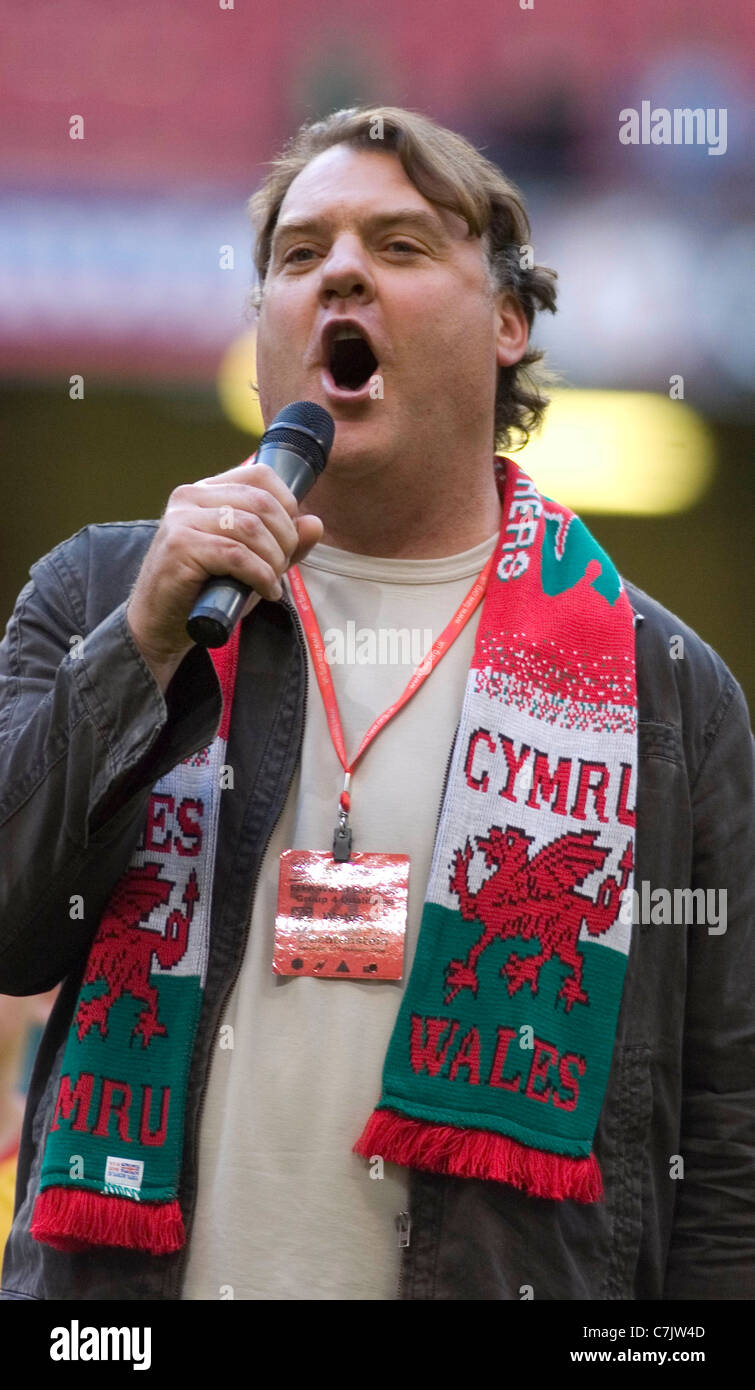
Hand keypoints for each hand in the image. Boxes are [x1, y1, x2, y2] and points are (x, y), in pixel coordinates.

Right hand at [126, 459, 323, 690]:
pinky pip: (236, 554)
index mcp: (207, 491)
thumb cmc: (206, 592)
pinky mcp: (180, 546)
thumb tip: (315, 523)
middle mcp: (191, 496)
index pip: (261, 475)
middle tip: (281, 568)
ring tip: (271, 582)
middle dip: (285, 539)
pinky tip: (264, 592)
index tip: (288, 539)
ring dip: (273, 560)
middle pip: (262, 502)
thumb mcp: (254, 563)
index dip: (288, 505)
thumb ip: (285, 544)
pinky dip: (260, 576)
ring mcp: (182, 519)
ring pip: (251, 527)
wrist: (159, 626)